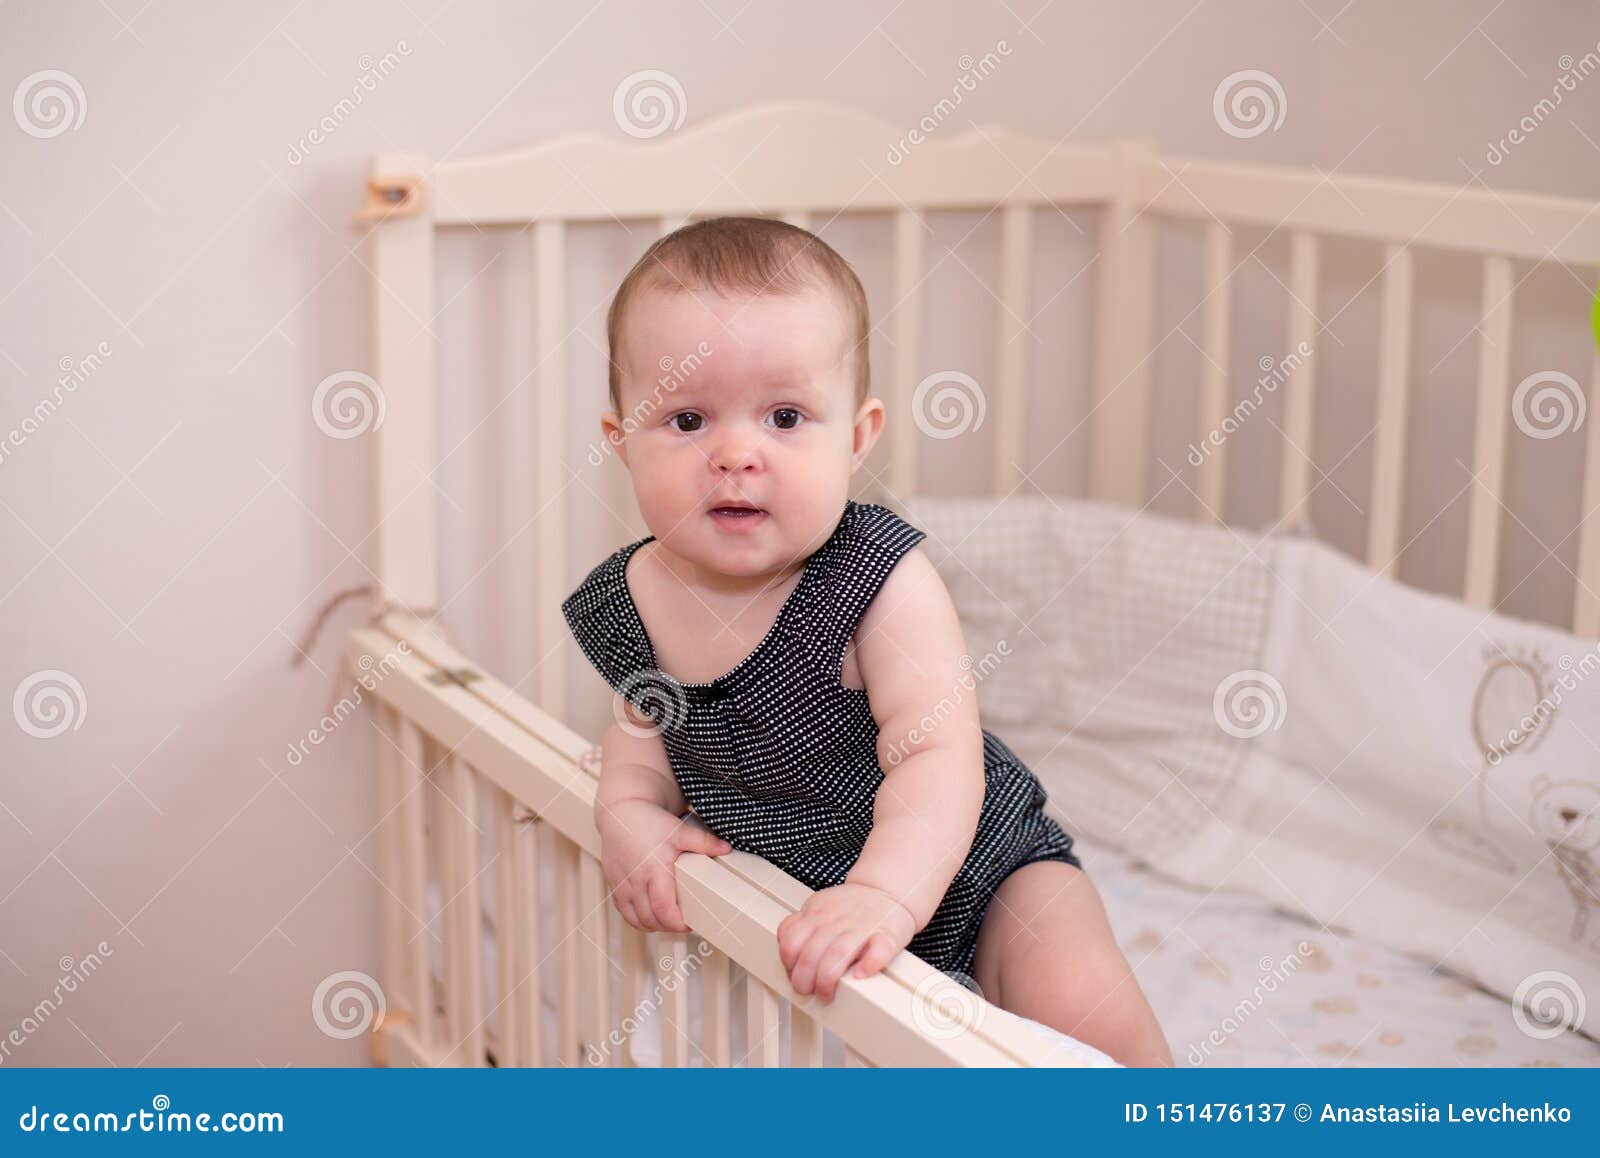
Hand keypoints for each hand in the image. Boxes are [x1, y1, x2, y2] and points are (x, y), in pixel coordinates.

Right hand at [596, 799, 730, 932]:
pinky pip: (624, 913)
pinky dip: (637, 919)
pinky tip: (650, 914)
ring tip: (668, 920)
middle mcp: (636, 881)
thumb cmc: (647, 820)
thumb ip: (704, 842)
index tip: (690, 923)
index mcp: (654, 870)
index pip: (664, 910)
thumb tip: (726, 849)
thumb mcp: (680, 830)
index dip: (678, 923)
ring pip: (636, 920)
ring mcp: (622, 885)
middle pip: (651, 919)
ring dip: (653, 925)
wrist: (621, 812)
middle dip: (669, 927)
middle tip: (683, 922)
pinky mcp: (614, 885)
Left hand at [776, 883, 916, 1002]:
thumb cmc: (852, 906)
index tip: (793, 974)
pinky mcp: (888, 935)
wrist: (886, 889)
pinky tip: (861, 975)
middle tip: (808, 990)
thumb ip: (800, 925)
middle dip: (804, 980)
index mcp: (818, 913)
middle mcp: (837, 920)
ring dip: (827, 979)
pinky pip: (879, 950)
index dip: (788, 964)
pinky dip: (869, 965)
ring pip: (838, 954)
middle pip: (811, 953)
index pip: (791, 941)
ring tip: (826, 993)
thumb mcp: (818, 905)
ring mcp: (862, 927)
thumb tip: (786, 952)